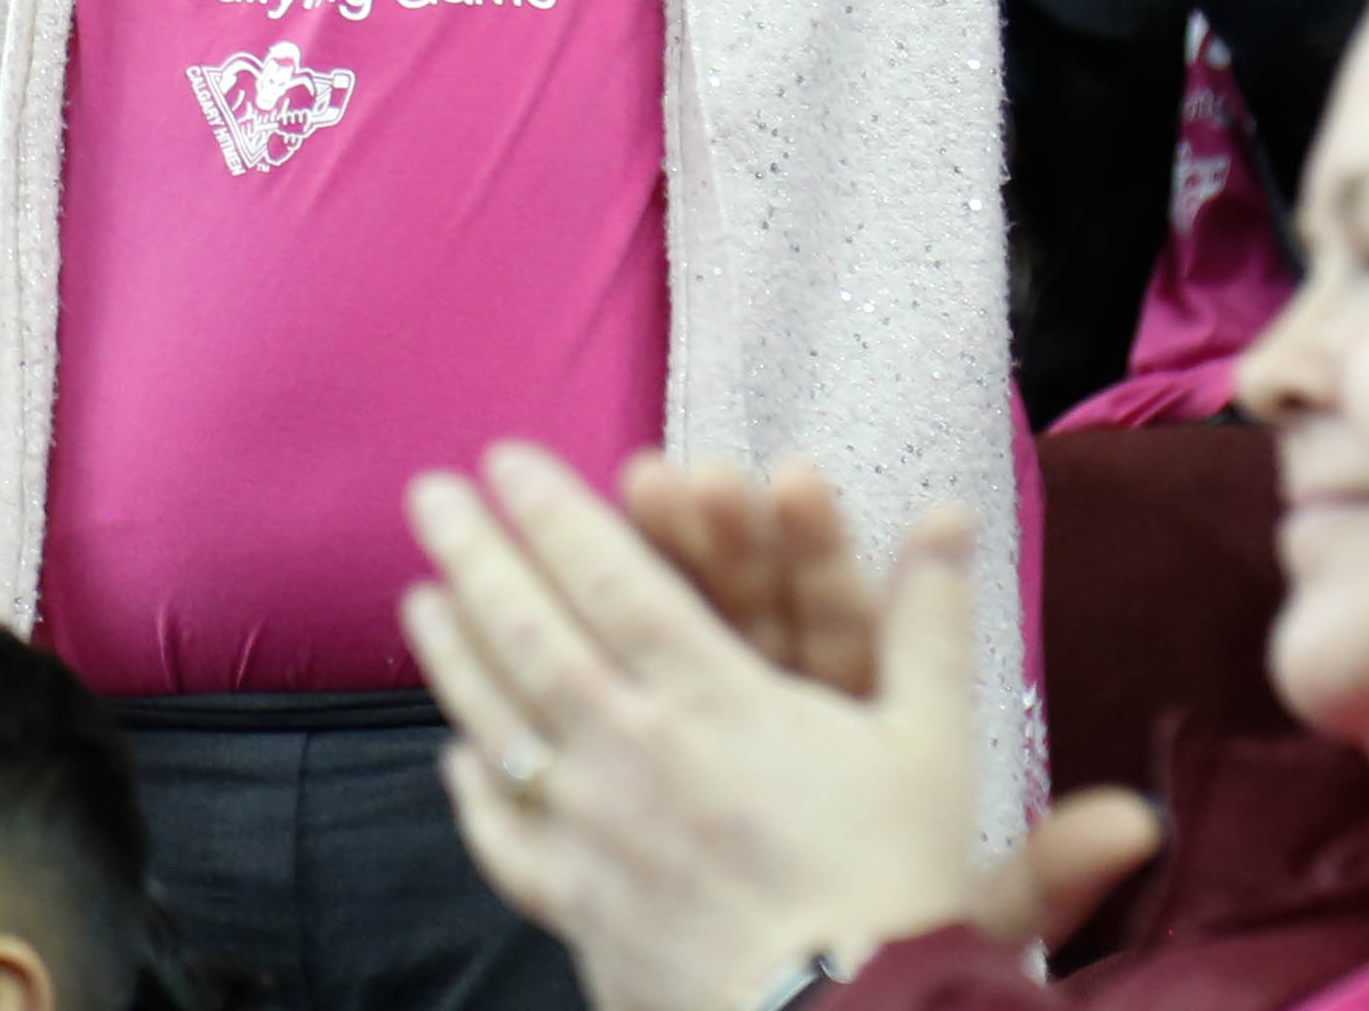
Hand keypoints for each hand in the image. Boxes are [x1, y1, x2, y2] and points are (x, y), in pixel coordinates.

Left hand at [401, 448, 1159, 1010]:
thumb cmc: (892, 888)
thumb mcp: (933, 744)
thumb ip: (931, 623)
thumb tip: (952, 514)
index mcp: (711, 697)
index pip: (610, 579)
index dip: (553, 512)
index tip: (503, 460)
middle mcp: (632, 750)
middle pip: (529, 632)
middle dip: (474, 553)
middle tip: (429, 495)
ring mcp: (593, 831)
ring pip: (498, 721)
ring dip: (453, 650)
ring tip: (417, 595)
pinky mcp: (580, 907)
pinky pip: (506, 839)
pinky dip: (472, 790)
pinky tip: (454, 757)